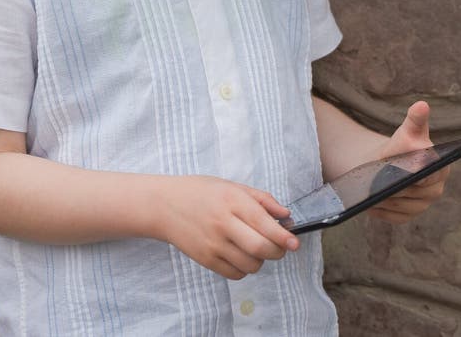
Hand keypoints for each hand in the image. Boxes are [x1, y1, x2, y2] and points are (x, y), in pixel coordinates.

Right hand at [156, 175, 298, 278]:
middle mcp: (223, 223)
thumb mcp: (232, 186)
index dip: (283, 237)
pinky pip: (235, 273)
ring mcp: (213, 244)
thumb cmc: (201, 192)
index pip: (264, 224)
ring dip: (261, 260)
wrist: (165, 205)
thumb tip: (286, 215)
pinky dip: (245, 268)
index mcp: (232, 201)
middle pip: (260, 248)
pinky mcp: (205, 260)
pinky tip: (241, 255)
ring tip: (256, 247)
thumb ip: (262, 199)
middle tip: (281, 247)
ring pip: (250, 265)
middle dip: (277, 251)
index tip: (295, 243)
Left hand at [368, 100, 448, 222]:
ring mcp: (421, 206)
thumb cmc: (398, 146)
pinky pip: (392, 215)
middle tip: (381, 178)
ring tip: (371, 189)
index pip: (433, 174)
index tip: (410, 168)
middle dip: (398, 184)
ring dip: (386, 197)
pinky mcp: (405, 216)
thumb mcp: (406, 132)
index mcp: (440, 168)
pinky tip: (370, 201)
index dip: (422, 172)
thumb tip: (422, 105)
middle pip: (416, 193)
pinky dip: (380, 208)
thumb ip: (415, 120)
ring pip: (402, 204)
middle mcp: (434, 190)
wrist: (382, 162)